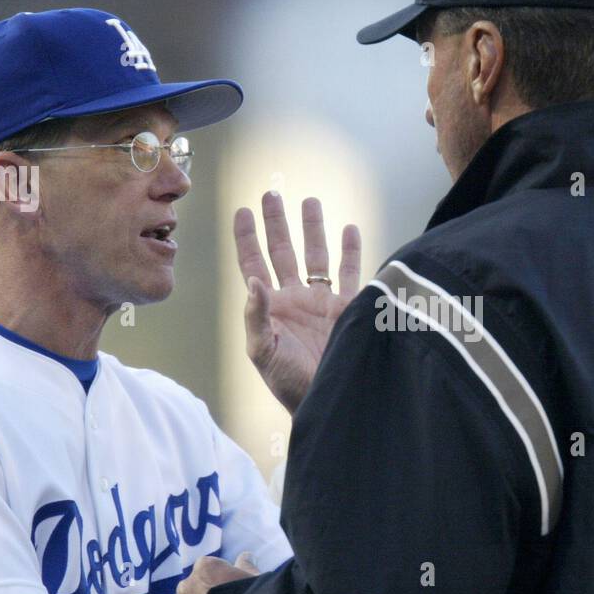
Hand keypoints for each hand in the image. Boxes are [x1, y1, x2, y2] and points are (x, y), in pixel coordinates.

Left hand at [235, 192, 360, 414]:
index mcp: (270, 307)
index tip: (243, 211)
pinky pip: (349, 274)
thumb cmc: (288, 383)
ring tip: (310, 201)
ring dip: (313, 229)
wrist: (328, 399)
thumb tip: (253, 281)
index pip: (253, 263)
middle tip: (272, 194)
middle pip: (283, 251)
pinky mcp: (348, 309)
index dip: (247, 238)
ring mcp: (322, 302)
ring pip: (316, 256)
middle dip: (277, 223)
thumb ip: (257, 316)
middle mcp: (294, 299)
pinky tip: (349, 229)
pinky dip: (351, 251)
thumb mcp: (263, 351)